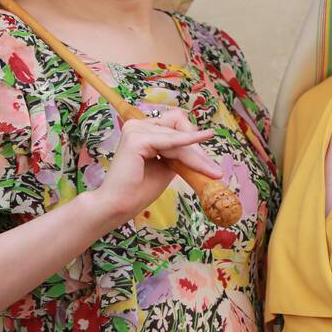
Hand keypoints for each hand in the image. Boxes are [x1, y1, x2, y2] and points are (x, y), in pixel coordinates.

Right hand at [93, 107, 223, 227]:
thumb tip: (199, 149)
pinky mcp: (137, 138)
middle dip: (198, 151)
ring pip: (178, 137)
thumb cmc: (137, 191)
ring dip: (195, 156)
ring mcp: (136, 129)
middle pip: (179, 128)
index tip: (209, 164)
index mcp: (142, 131)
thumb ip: (178, 155)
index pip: (175, 128)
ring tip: (210, 172)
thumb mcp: (165, 168)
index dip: (193, 142)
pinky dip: (189, 142)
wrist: (117, 206)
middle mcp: (137, 125)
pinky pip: (172, 141)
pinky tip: (206, 136)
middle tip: (215, 171)